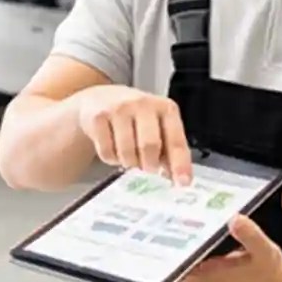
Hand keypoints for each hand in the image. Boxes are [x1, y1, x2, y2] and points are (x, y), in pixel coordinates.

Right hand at [76, 85, 192, 184]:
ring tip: (128, 154)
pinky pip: (107, 153)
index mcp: (165, 108)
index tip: (183, 183)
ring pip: (127, 153)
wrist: (99, 98)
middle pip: (150, 146)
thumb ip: (169, 150)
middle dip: (149, 165)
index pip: (176, 140)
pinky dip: (111, 158)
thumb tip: (178, 178)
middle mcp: (143, 104)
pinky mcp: (98, 117)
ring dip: (128, 162)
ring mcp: (119, 108)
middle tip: (147, 167)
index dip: (180, 164)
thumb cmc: (134, 116)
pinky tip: (113, 146)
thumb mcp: (157, 126)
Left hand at [178, 215, 281, 281]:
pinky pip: (192, 280)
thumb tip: (234, 219)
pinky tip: (199, 250)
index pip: (180, 267)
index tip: (167, 235)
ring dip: (181, 260)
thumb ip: (250, 235)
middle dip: (173, 252)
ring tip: (183, 237)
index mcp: (214, 278)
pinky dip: (190, 267)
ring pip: (183, 276)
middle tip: (173, 230)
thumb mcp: (265, 250)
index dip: (171, 253)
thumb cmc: (272, 275)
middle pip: (177, 270)